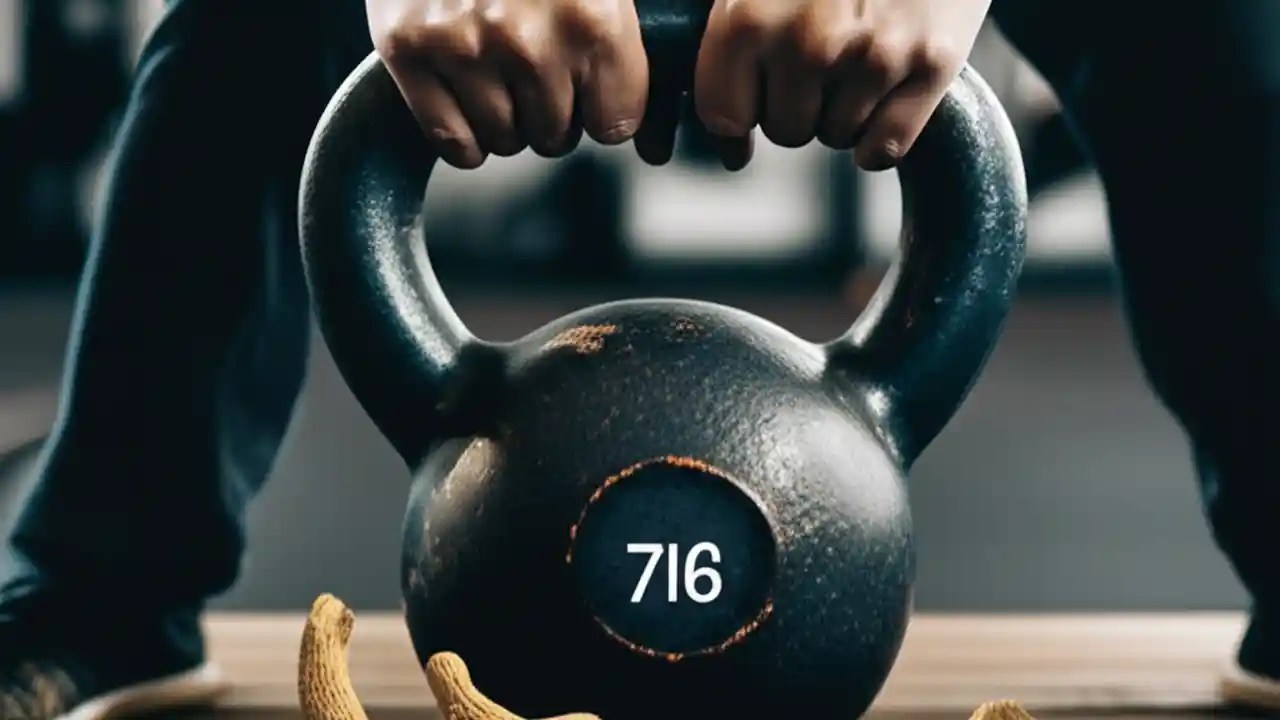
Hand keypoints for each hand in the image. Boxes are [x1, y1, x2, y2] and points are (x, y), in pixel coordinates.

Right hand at [367, 0, 648, 168]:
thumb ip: (627, 34)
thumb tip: (665, 138)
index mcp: (593, 19)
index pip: (615, 123)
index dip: (603, 106)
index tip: (589, 83)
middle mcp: (529, 41)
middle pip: (557, 137)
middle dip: (551, 110)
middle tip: (534, 64)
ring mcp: (463, 47)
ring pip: (505, 141)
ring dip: (506, 119)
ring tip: (498, 67)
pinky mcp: (408, 50)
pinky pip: (453, 141)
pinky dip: (463, 133)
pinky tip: (466, 94)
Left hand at [694, 0, 990, 169]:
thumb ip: (727, 39)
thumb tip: (727, 144)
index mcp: (749, 16)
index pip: (724, 114)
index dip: (738, 111)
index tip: (752, 101)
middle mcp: (808, 42)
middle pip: (786, 131)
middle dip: (797, 103)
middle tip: (822, 51)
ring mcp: (873, 56)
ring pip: (837, 137)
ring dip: (844, 110)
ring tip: (859, 49)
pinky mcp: (931, 64)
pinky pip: (885, 149)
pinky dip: (883, 136)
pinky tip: (888, 89)